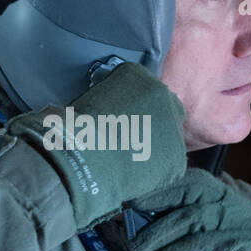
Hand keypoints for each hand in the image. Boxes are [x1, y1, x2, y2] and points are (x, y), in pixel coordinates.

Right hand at [4, 62, 187, 230]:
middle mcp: (162, 94)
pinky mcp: (176, 157)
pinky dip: (155, 172)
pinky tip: (134, 176)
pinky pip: (168, 164)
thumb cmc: (73, 128)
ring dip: (155, 146)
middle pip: (164, 107)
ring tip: (130, 160)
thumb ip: (109, 99)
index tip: (120, 119)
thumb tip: (111, 111)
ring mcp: (173, 126)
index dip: (132, 106)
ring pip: (168, 137)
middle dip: (151, 121)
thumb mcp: (90, 99)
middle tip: (130, 139)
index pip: (142, 88)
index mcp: (137, 75)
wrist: (83, 158)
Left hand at [127, 169, 250, 250]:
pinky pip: (200, 242)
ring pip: (192, 216)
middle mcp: (241, 209)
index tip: (129, 199)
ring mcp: (246, 225)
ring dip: (157, 233)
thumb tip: (131, 226)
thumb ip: (169, 241)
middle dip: (156, 199)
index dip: (160, 187)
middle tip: (126, 212)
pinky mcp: (247, 245)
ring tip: (135, 249)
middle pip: (193, 187)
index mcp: (229, 206)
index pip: (193, 182)